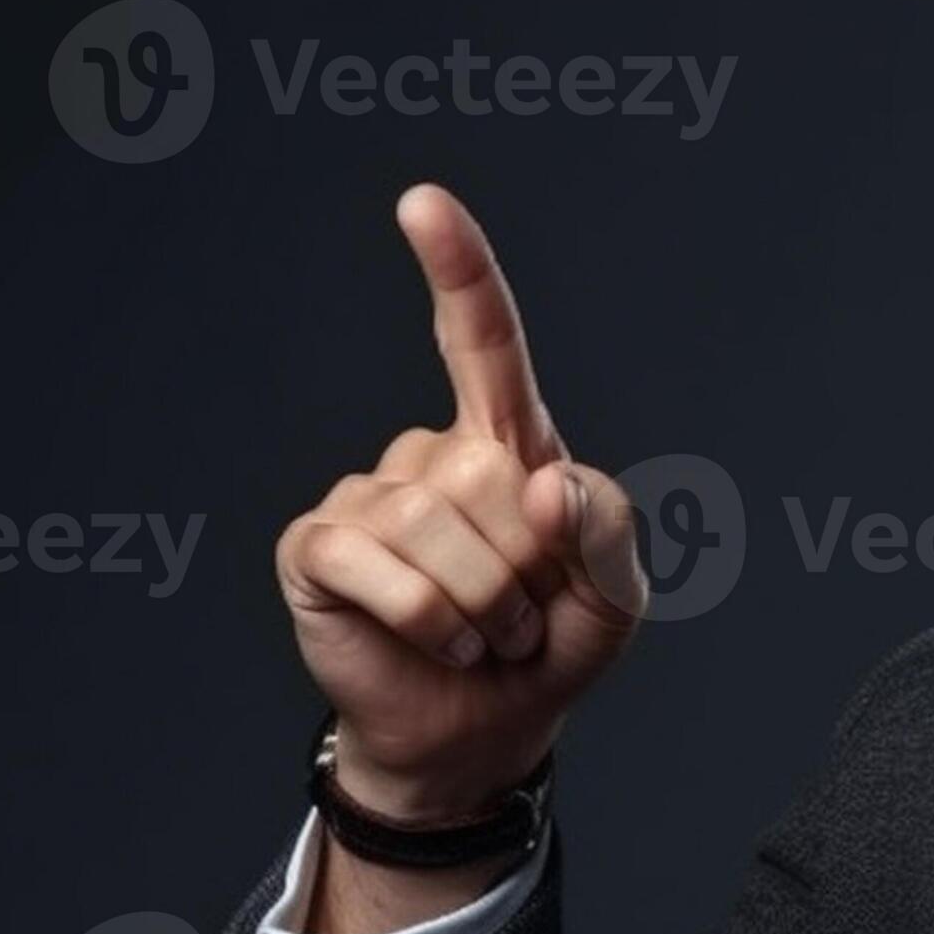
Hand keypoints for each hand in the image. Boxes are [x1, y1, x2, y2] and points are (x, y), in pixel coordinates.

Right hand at [275, 185, 644, 821]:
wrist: (481, 731)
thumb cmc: (551, 646)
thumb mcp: (616, 594)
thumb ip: (609, 528)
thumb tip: (541, 480)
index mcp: (505, 444)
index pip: (482, 343)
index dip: (458, 272)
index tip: (423, 202)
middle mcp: (430, 456)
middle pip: (489, 477)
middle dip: (528, 568)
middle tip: (524, 611)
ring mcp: (367, 497)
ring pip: (440, 531)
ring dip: (486, 608)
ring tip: (484, 633)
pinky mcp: (317, 548)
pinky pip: (380, 568)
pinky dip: (428, 620)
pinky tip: (432, 638)